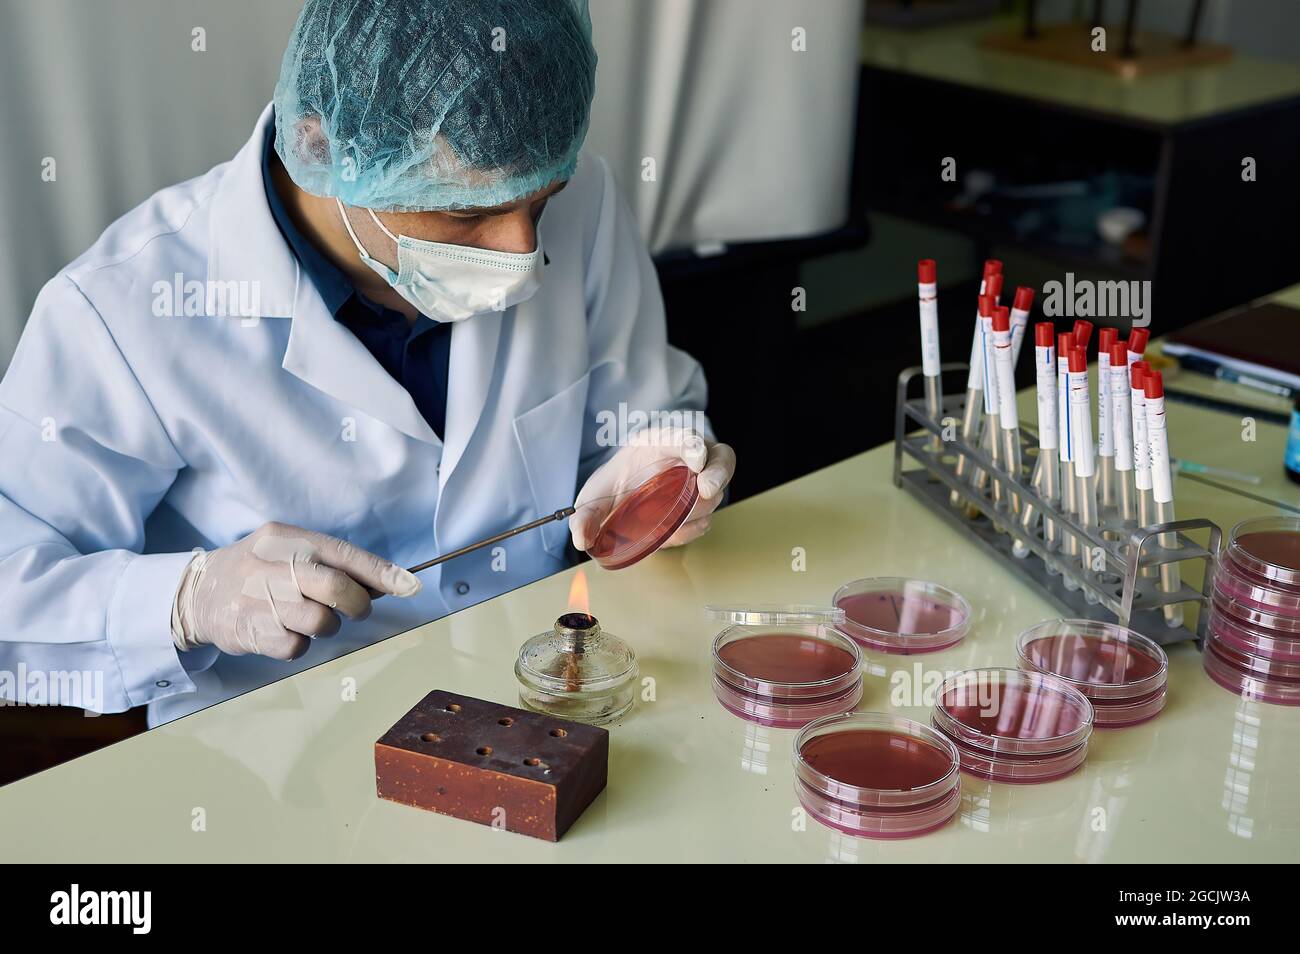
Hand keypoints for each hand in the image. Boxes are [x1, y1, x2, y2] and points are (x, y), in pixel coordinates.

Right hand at [171, 522, 421, 659]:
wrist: (197, 593)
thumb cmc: (257, 571)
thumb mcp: (289, 551)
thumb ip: (334, 563)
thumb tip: (388, 582)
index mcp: (287, 538)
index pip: (344, 554)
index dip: (382, 573)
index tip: (410, 587)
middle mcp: (272, 564)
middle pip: (336, 588)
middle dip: (357, 604)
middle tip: (357, 609)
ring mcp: (258, 599)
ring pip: (320, 621)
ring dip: (326, 626)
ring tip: (310, 617)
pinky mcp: (249, 630)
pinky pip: (296, 646)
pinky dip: (299, 644)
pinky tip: (285, 631)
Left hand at [570, 426, 734, 552]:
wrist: (621, 501)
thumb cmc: (612, 488)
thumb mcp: (593, 498)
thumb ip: (584, 516)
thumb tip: (581, 539)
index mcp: (658, 443)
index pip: (683, 436)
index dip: (692, 445)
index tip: (696, 459)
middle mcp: (686, 459)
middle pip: (719, 458)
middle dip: (717, 473)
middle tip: (706, 490)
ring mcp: (698, 483)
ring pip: (715, 492)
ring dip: (698, 510)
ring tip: (670, 522)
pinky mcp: (699, 508)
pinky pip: (706, 519)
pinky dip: (692, 529)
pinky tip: (672, 532)